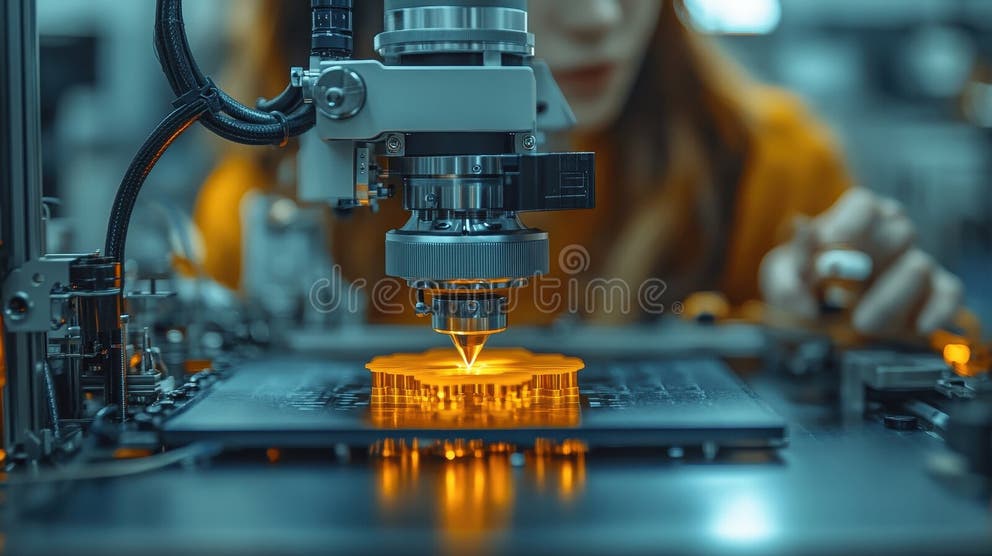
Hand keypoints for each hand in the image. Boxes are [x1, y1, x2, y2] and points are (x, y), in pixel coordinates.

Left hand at [759, 188, 963, 335]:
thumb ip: (790, 263)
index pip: (864, 204)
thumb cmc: (802, 291)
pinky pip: (948, 293)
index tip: (831, 246)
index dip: (849, 224)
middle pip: (898, 230)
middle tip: (838, 296)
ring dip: (887, 300)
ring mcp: (914, 262)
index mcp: (852, 221)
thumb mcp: (783, 277)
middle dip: (867, 266)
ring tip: (862, 322)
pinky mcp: (933, 292)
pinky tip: (914, 327)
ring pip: (917, 265)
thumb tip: (802, 235)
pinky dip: (935, 311)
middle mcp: (889, 235)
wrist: (819, 326)